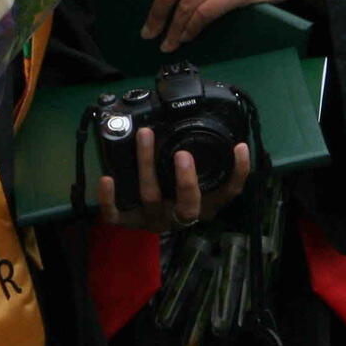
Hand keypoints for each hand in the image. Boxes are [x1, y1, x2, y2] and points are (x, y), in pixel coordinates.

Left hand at [96, 127, 252, 232]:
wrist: (146, 219)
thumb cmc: (174, 192)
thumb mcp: (195, 180)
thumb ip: (205, 160)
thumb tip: (215, 124)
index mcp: (204, 205)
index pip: (228, 192)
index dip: (238, 173)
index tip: (238, 147)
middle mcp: (182, 215)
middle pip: (188, 203)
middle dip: (186, 182)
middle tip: (183, 154)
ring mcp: (155, 219)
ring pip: (152, 197)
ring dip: (147, 165)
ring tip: (145, 135)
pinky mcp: (129, 222)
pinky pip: (116, 216)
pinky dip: (109, 199)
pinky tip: (106, 178)